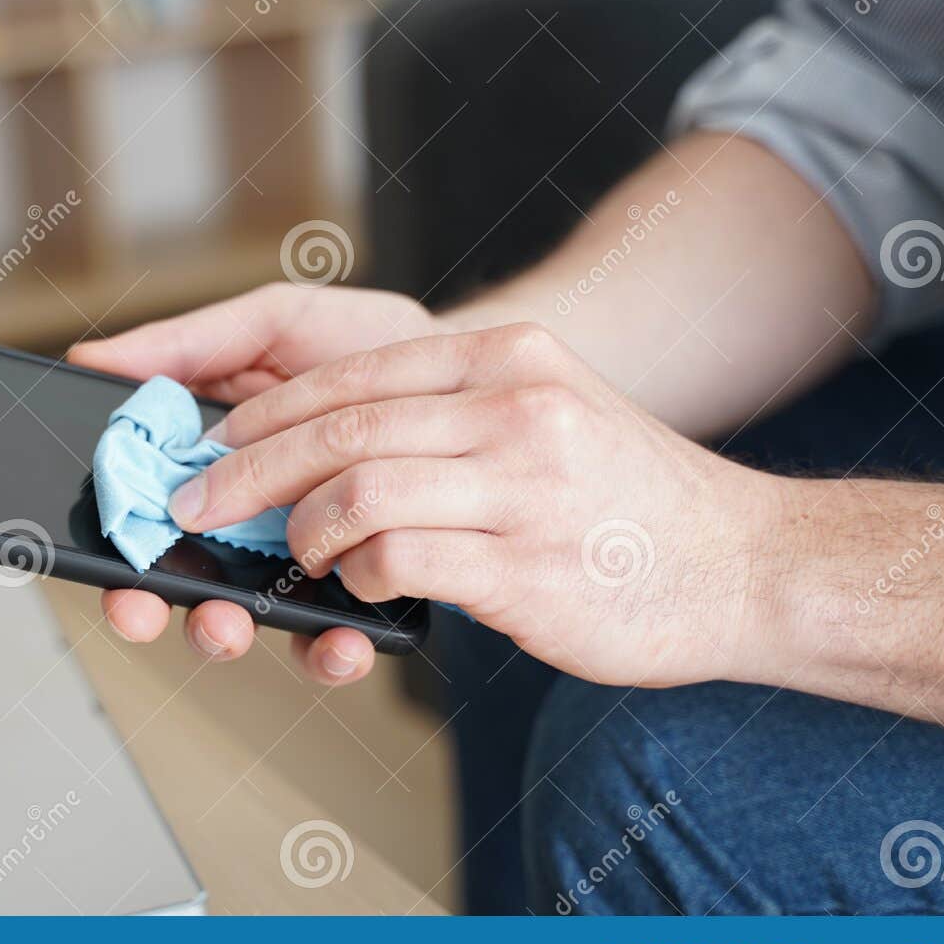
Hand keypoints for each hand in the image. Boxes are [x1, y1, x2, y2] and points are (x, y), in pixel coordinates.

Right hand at [68, 282, 450, 684]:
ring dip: (231, 631)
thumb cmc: (366, 345)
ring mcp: (307, 564)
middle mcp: (250, 529)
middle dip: (159, 608)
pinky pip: (340, 637)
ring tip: (233, 623)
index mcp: (213, 472)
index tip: (114, 580)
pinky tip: (342, 638)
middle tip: (153, 610)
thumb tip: (90, 359)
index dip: (118, 567)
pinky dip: (332, 647)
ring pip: (252, 623)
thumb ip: (187, 345)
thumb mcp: (273, 326)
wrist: (468, 371)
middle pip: (184, 590)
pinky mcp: (367, 589)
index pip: (145, 532)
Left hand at [171, 322, 786, 688]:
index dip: (268, 411)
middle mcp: (512, 407)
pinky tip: (366, 585)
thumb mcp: (551, 408)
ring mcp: (519, 487)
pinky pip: (398, 562)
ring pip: (354, 494)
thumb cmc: (630, 497)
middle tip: (197, 504)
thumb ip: (453, 410)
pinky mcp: (522, 568)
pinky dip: (360, 577)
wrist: (746, 563)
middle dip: (245, 473)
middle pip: (336, 429)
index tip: (217, 442)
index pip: (352, 373)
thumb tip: (333, 440)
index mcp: (507, 358)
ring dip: (303, 532)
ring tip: (299, 554)